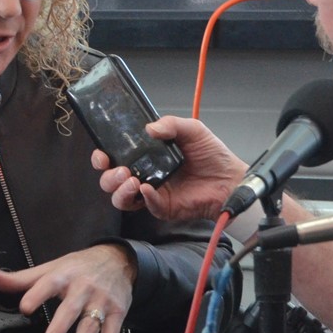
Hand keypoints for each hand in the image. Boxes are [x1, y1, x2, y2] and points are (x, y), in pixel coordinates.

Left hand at [0, 244, 135, 332]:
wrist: (118, 260)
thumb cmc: (76, 267)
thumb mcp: (48, 269)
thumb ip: (17, 278)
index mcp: (63, 276)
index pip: (48, 284)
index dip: (37, 295)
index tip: (25, 307)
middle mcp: (83, 288)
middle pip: (71, 309)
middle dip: (61, 326)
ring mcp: (101, 302)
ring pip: (91, 325)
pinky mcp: (117, 314)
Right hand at [93, 115, 247, 220]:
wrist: (229, 178)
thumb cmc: (212, 155)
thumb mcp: (192, 130)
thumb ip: (171, 124)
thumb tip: (150, 128)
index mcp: (146, 156)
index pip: (115, 159)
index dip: (102, 158)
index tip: (103, 155)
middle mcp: (145, 175)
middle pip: (110, 182)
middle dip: (108, 177)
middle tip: (121, 170)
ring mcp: (152, 194)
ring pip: (120, 199)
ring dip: (119, 190)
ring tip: (132, 181)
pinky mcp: (163, 207)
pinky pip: (146, 207)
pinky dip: (144, 198)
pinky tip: (149, 189)